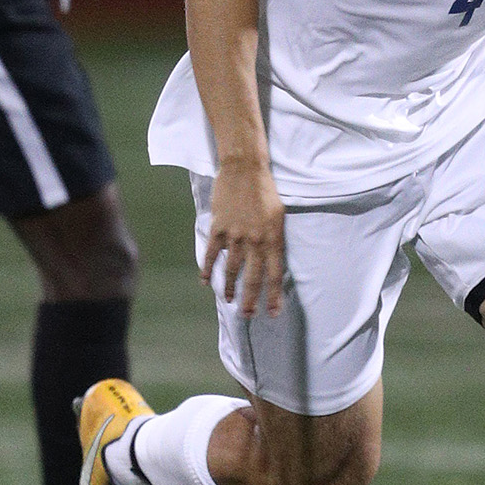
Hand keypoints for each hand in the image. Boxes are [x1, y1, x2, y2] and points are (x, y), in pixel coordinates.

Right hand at [200, 157, 287, 316]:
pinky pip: (211, 254)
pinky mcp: (218, 228)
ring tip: (230, 300)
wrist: (244, 169)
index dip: (274, 295)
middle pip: (253, 277)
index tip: (273, 312)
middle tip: (248, 315)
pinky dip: (207, 269)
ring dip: (230, 287)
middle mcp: (255, 240)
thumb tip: (273, 259)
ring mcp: (235, 235)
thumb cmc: (265, 190)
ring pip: (232, 269)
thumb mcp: (279, 215)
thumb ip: (275, 238)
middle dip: (251, 300)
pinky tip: (206, 281)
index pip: (275, 274)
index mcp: (273, 238)